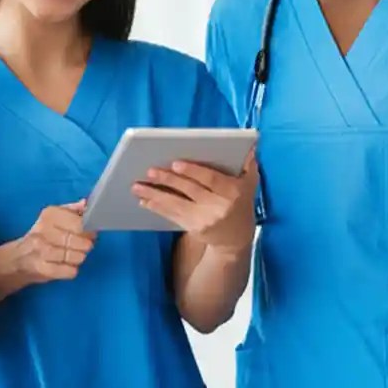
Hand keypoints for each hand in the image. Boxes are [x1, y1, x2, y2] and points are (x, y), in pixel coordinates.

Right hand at [13, 201, 96, 284]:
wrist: (18, 258)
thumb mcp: (53, 218)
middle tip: (84, 246)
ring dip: (79, 257)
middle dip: (86, 245)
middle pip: (78, 240)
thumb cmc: (41, 236)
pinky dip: (72, 270)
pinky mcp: (42, 269)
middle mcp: (43, 230)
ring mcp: (41, 250)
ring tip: (74, 255)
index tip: (90, 233)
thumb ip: (71, 210)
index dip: (89, 230)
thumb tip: (86, 204)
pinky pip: (69, 271)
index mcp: (49, 214)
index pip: (79, 222)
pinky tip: (67, 266)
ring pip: (76, 256)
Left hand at [133, 147, 258, 258]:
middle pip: (190, 190)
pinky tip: (144, 200)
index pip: (211, 179)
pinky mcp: (193, 229)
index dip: (193, 171)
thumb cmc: (240, 205)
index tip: (175, 163)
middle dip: (168, 180)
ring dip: (155, 195)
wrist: (236, 241)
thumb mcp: (250, 185)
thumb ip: (248, 165)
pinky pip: (172, 215)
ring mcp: (205, 220)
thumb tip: (250, 146)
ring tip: (137, 186)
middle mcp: (219, 207)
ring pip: (176, 204)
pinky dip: (157, 207)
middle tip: (150, 170)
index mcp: (233, 192)